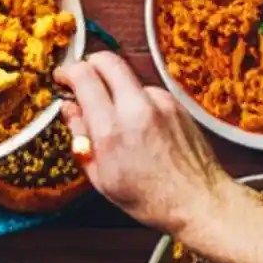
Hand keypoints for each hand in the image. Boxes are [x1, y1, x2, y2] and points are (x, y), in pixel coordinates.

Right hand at [54, 53, 227, 236]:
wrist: (199, 201)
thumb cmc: (149, 198)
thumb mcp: (101, 177)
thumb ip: (80, 138)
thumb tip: (69, 109)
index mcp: (112, 129)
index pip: (84, 77)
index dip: (68, 72)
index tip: (62, 77)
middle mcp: (137, 108)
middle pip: (108, 60)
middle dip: (90, 64)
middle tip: (83, 80)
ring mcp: (161, 102)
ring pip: (128, 77)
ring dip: (115, 87)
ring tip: (116, 117)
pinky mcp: (176, 104)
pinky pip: (148, 91)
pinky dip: (137, 101)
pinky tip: (140, 125)